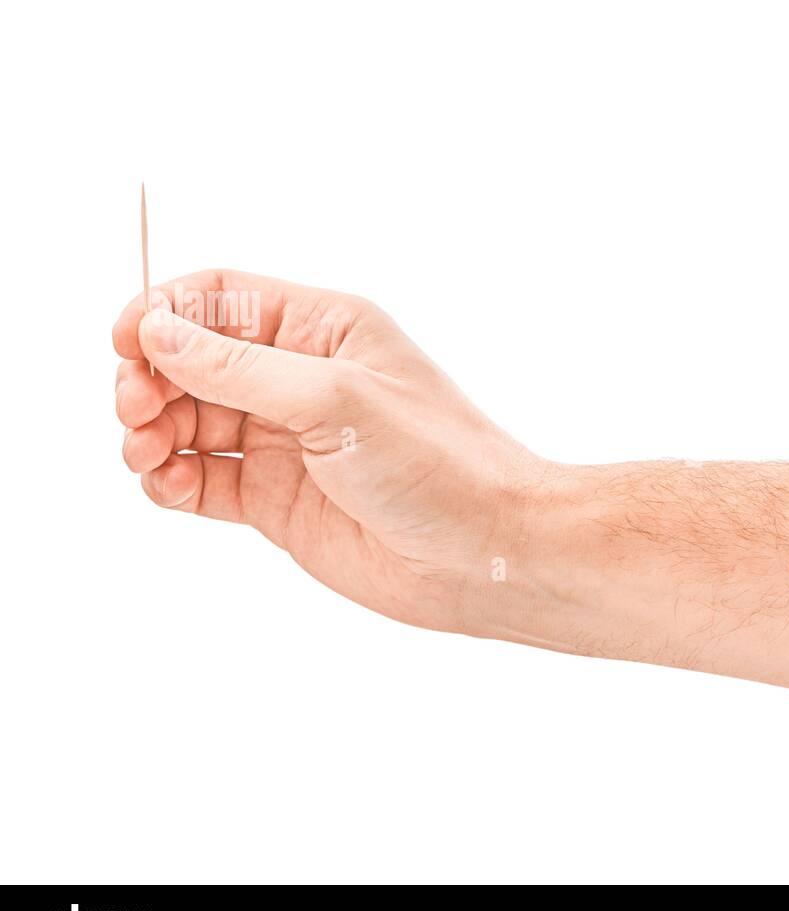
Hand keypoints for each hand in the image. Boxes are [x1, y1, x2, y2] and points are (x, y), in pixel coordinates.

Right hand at [113, 270, 545, 631]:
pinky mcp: (276, 500)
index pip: (221, 299)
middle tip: (136, 410)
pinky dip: (171, 481)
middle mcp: (300, 379)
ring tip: (147, 453)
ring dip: (151, 431)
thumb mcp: (336, 399)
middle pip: (191, 359)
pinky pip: (202, 479)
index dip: (163, 313)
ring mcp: (286, 441)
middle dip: (150, 378)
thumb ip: (239, 367)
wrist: (484, 554)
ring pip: (188, 420)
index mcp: (324, 330)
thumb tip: (156, 331)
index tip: (125, 343)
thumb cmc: (437, 464)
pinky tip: (169, 486)